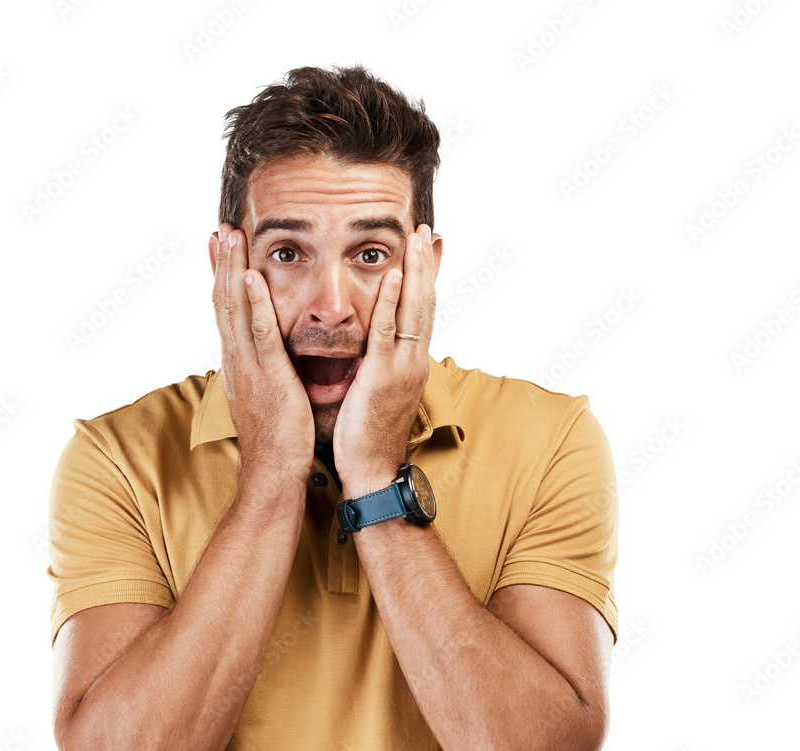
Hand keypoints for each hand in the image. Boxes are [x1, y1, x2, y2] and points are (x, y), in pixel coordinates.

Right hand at [211, 223, 314, 485]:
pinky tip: (252, 276)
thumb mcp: (267, 397)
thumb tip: (267, 358)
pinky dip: (254, 303)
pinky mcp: (268, 377)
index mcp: (238, 363)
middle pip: (223, 301)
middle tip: (221, 226)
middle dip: (221, 262)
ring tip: (231, 233)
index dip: (221, 277)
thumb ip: (265, 372)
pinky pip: (260, 334)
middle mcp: (236, 359)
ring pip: (236, 309)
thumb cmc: (277, 441)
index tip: (218, 247)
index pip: (226, 312)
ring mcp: (248, 367)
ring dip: (232, 268)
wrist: (274, 473)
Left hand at [333, 224, 436, 492]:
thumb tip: (373, 347)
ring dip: (416, 271)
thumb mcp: (378, 392)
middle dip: (427, 264)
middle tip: (427, 230)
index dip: (428, 280)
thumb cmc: (369, 436)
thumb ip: (379, 365)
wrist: (372, 471)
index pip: (424, 313)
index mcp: (412, 364)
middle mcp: (414, 361)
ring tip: (417, 237)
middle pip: (426, 303)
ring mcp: (402, 367)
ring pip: (414, 311)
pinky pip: (387, 332)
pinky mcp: (382, 376)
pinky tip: (392, 275)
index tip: (430, 249)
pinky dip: (392, 301)